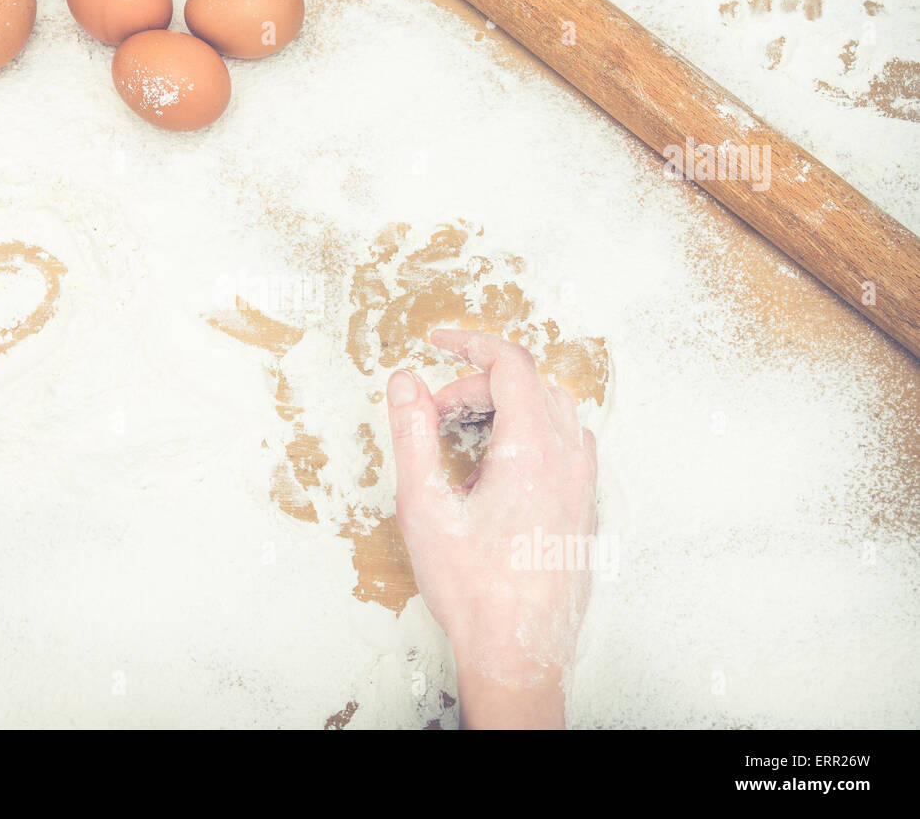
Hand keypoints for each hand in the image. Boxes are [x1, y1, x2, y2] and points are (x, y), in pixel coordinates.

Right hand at [386, 329, 597, 728]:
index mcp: (533, 449)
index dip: (470, 343)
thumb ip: (412, 434)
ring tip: (462, 437)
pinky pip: (565, 442)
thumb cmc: (473, 588)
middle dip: (475, 385)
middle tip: (431, 416)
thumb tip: (406, 380)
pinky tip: (495, 466)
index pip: (510, 363)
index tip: (437, 341)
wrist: (517, 650)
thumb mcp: (424, 506)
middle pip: (528, 384)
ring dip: (506, 406)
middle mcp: (568, 459)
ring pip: (552, 410)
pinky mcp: (584, 505)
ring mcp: (583, 483)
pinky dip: (530, 431)